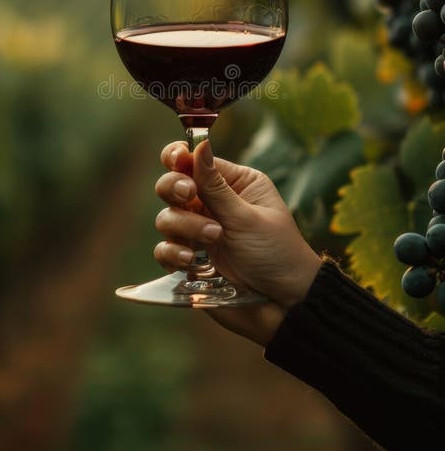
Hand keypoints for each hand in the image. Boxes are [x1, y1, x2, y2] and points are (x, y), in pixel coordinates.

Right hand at [154, 139, 321, 346]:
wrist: (285, 306)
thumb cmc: (278, 255)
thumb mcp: (247, 216)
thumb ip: (215, 186)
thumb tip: (199, 145)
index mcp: (235, 184)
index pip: (196, 160)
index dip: (178, 156)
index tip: (175, 159)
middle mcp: (214, 204)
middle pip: (172, 185)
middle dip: (176, 189)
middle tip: (189, 195)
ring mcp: (200, 233)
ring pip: (167, 217)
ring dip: (185, 225)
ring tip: (214, 238)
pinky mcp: (190, 262)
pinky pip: (165, 249)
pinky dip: (173, 252)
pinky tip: (190, 260)